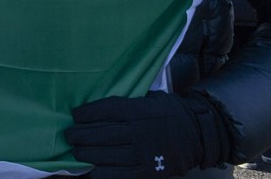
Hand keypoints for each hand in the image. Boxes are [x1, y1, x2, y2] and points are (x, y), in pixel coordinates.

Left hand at [65, 92, 229, 178]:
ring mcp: (143, 153)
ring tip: (77, 152)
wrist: (201, 134)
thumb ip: (128, 103)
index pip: (105, 110)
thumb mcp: (151, 99)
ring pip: (104, 156)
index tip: (75, 115)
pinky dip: (101, 174)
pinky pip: (117, 176)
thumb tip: (98, 109)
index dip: (86, 114)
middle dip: (79, 136)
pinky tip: (91, 171)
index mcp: (139, 110)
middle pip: (100, 134)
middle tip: (69, 136)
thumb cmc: (171, 113)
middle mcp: (139, 131)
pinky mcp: (148, 172)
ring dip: (85, 155)